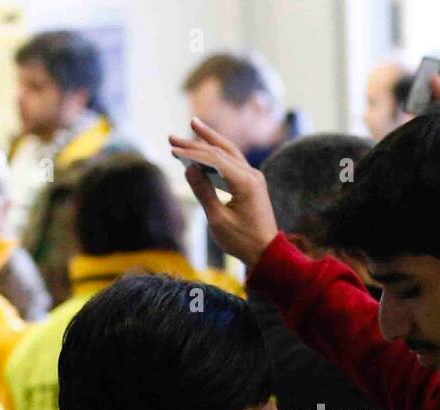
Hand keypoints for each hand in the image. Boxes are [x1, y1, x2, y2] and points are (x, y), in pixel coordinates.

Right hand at [168, 117, 278, 267]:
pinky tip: (205, 149)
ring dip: (209, 141)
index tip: (172, 150)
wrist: (267, 253)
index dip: (191, 154)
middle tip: (173, 136)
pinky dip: (217, 154)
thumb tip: (189, 169)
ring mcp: (254, 177)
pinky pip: (233, 162)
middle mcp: (252, 174)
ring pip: (229, 152)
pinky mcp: (252, 183)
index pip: (214, 160)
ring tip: (192, 127)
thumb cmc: (243, 241)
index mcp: (245, 182)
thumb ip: (203, 192)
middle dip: (197, 141)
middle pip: (221, 150)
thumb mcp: (218, 220)